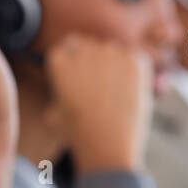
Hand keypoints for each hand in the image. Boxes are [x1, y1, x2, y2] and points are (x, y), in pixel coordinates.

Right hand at [43, 34, 151, 171]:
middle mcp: (84, 50)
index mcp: (59, 60)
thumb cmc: (77, 133)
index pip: (66, 49)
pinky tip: (130, 91)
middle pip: (88, 45)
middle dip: (93, 60)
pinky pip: (134, 57)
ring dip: (114, 64)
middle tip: (99, 85)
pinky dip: (134, 71)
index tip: (80, 80)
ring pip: (112, 50)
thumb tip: (63, 95)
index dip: (73, 64)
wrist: (108, 143)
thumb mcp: (53, 115)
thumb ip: (57, 96)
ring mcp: (110, 53)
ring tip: (116, 92)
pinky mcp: (134, 60)